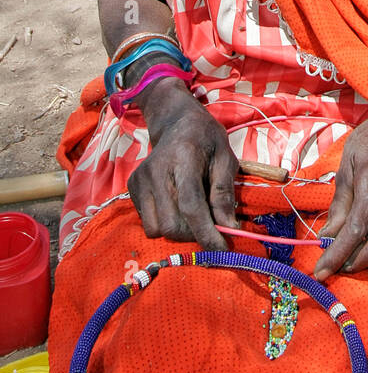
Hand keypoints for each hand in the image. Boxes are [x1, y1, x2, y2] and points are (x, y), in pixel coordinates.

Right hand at [127, 80, 238, 250]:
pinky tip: (176, 205)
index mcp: (183, 159)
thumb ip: (224, 193)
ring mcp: (140, 180)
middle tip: (211, 225)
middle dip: (195, 234)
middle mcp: (155, 171)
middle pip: (172, 224)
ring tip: (193, 214)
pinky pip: (148, 224)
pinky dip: (165, 224)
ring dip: (179, 232)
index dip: (206, 233)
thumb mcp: (225, 158)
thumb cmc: (206, 140)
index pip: (191, 206)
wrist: (175, 122)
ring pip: (157, 230)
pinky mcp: (132, 188)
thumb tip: (229, 229)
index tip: (222, 250)